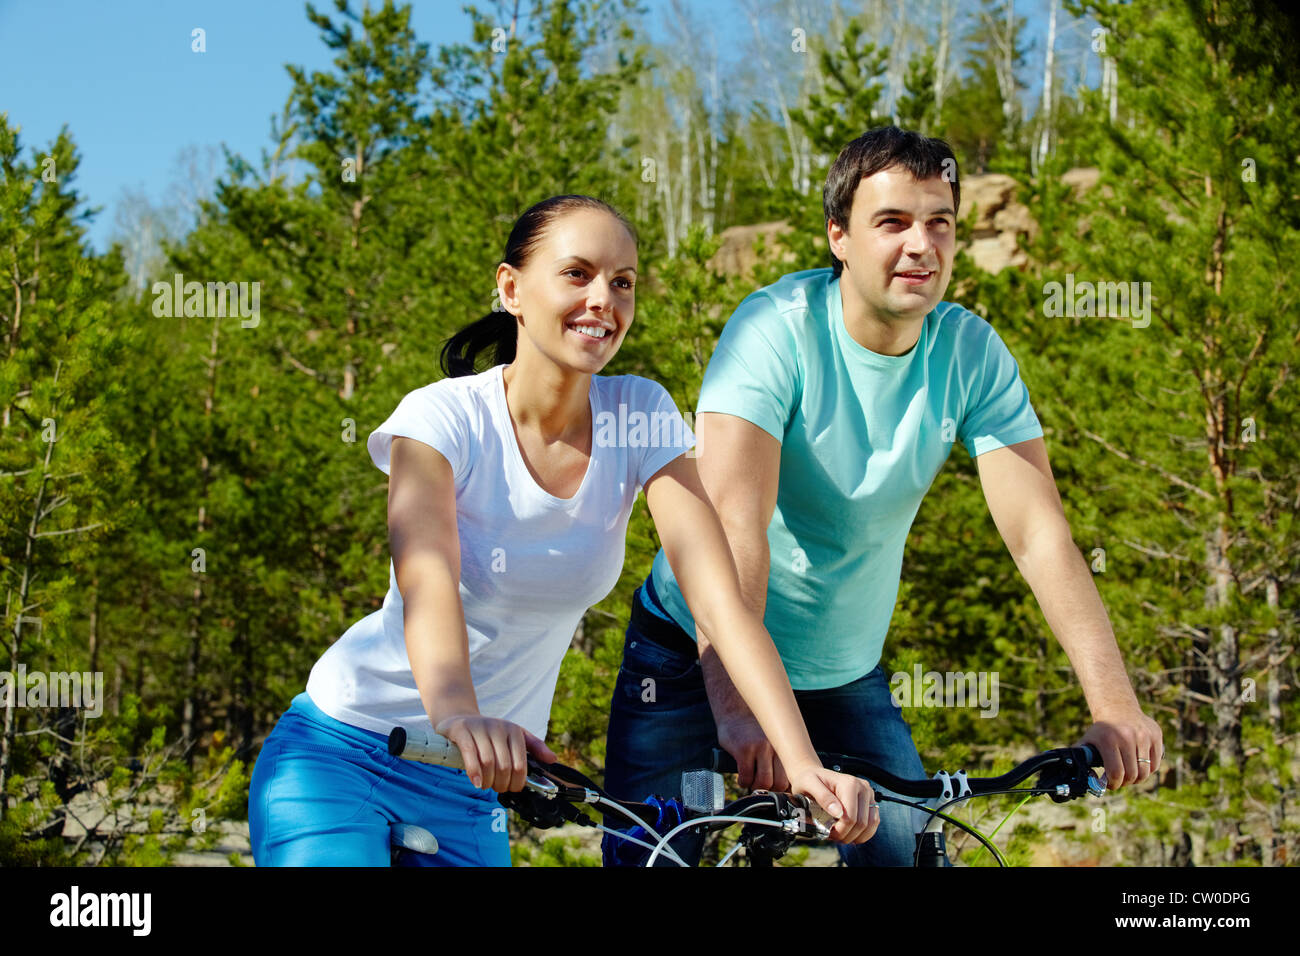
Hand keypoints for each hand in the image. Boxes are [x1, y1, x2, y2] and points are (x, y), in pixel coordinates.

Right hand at [434, 714, 557, 792]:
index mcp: (514, 730)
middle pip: (504, 765)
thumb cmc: (490, 733)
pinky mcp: (462, 730)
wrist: (460, 718)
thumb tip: (553, 759)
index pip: (520, 763)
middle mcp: (498, 727)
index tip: (512, 788)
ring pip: (488, 761)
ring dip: (488, 780)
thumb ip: (535, 747)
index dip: (518, 781)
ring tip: (485, 786)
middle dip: (502, 783)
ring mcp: (479, 728)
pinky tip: (476, 783)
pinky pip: (470, 754)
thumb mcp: (514, 736)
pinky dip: (474, 771)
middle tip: (497, 788)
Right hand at [716, 710, 789, 792]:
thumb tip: (787, 782)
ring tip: (751, 782)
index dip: (783, 787)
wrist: (734, 711)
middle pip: (779, 783)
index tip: (776, 788)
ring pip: (764, 782)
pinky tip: (742, 778)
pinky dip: (743, 782)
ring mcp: (759, 748)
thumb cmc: (752, 729)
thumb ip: (779, 756)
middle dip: (770, 789)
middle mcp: (774, 747)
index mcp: (784, 746)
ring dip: (755, 787)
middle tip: (761, 786)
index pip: (791, 776)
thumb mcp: (772, 739)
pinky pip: (746, 777)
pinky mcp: (743, 750)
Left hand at [788, 765, 878, 844]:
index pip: (850, 818)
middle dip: (846, 835)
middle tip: (832, 836)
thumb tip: (838, 813)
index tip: (827, 833)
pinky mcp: (870, 801)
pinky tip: (850, 833)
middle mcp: (863, 788)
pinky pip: (873, 822)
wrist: (815, 774)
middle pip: (861, 823)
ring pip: (870, 825)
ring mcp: (868, 794)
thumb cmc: (810, 779)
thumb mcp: (809, 784)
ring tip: (841, 836)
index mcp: (849, 784)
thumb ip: (823, 797)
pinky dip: (863, 832)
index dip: (839, 831)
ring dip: (856, 836)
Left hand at [1077, 709, 1162, 789]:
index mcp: (1109, 740)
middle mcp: (1127, 737)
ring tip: (1130, 776)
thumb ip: (1081, 756)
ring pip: (1146, 772)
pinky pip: (1155, 763)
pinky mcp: (1156, 736)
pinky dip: (1148, 770)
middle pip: (1132, 774)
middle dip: (1125, 783)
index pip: (1116, 772)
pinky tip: (1139, 767)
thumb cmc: (1102, 731)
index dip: (1114, 784)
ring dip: (1137, 779)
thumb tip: (1076, 774)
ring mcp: (1143, 736)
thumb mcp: (1088, 740)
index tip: (1111, 785)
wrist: (1118, 709)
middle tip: (1120, 781)